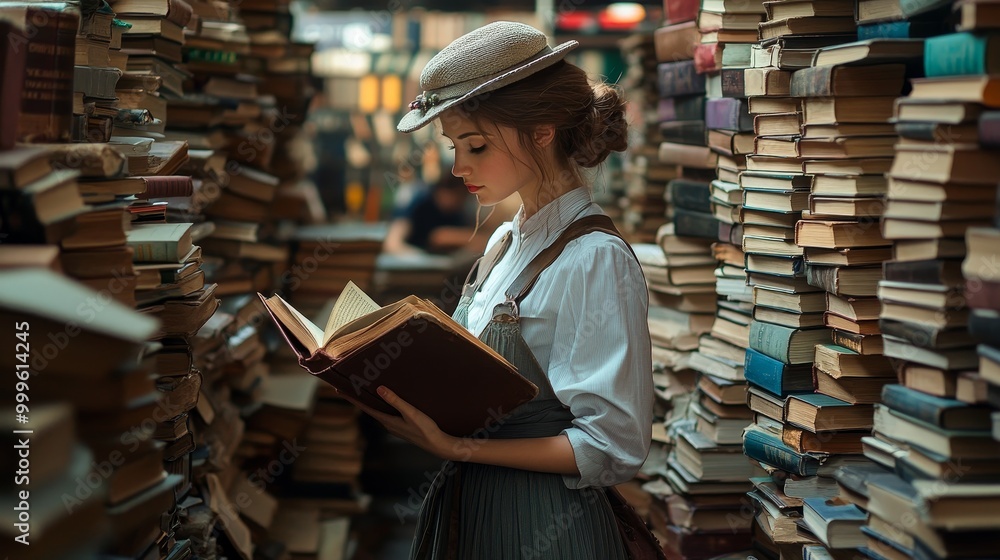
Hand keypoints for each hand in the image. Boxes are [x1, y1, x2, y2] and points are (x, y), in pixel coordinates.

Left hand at [337, 385, 458, 459]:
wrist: (438, 444)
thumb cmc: (425, 430)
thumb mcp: (411, 413)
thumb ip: (396, 401)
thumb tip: (380, 389)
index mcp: (387, 421)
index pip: (365, 407)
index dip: (352, 398)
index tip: (339, 389)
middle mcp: (388, 424)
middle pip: (369, 408)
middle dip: (358, 397)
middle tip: (348, 385)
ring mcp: (394, 425)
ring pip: (378, 410)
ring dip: (370, 401)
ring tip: (364, 389)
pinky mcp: (402, 425)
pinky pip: (386, 412)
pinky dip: (382, 404)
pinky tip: (386, 400)